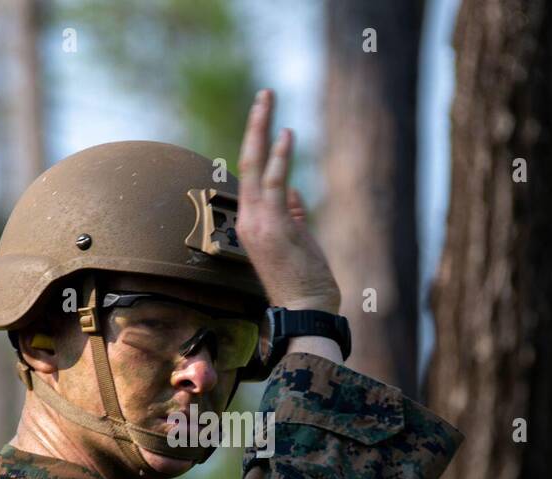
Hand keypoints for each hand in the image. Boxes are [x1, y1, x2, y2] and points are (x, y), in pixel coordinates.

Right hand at [236, 89, 340, 314]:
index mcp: (251, 225)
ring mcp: (258, 222)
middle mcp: (248, 220)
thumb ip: (294, 214)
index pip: (251, 177)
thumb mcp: (298, 241)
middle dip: (255, 124)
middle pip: (246, 161)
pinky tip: (286, 132)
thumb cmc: (304, 282)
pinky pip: (274, 181)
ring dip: (262, 127)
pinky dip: (280, 155)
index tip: (268, 119)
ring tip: (268, 97)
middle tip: (264, 94)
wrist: (306, 311)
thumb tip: (293, 190)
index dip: (259, 145)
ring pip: (255, 163)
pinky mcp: (274, 224)